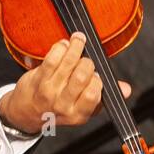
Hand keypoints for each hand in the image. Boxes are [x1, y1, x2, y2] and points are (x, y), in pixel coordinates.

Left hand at [0, 32, 132, 134]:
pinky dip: (60, 49)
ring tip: (78, 39)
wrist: (27, 112)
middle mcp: (62, 105)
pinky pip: (51, 60)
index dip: (97, 79)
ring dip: (75, 48)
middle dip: (87, 62)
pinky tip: (64, 45)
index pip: (93, 94)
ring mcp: (48, 92)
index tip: (96, 72)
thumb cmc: (58, 107)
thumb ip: (104, 97)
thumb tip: (126, 89)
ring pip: (67, 65)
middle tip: (86, 57)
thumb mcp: (83, 108)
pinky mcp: (36, 80)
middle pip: (81, 77)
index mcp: (79, 114)